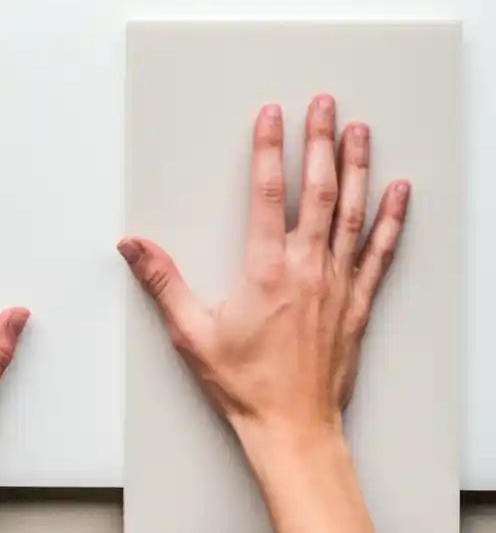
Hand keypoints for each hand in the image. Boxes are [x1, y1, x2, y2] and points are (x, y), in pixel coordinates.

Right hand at [118, 94, 406, 532]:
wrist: (292, 427)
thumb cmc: (244, 384)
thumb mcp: (190, 332)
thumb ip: (162, 282)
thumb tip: (133, 245)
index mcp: (267, 270)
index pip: (268, 195)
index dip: (269, 150)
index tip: (270, 117)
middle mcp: (308, 269)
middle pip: (318, 191)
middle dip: (320, 143)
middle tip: (323, 105)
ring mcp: (338, 284)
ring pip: (352, 213)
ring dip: (357, 168)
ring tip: (360, 131)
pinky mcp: (356, 302)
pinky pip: (379, 251)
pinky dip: (390, 219)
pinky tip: (399, 193)